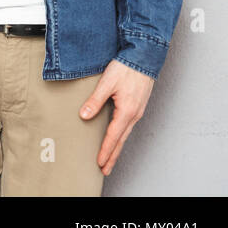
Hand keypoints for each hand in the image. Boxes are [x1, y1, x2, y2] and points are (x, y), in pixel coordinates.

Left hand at [80, 60, 154, 176]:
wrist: (143, 57)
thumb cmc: (126, 68)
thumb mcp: (107, 83)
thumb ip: (95, 100)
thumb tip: (84, 116)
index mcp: (127, 111)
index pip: (113, 136)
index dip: (106, 151)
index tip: (99, 163)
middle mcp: (134, 114)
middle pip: (121, 140)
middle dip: (113, 156)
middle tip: (105, 170)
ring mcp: (137, 111)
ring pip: (125, 134)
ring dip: (117, 148)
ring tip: (109, 159)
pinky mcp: (137, 106)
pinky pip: (128, 126)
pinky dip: (121, 136)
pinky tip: (116, 138)